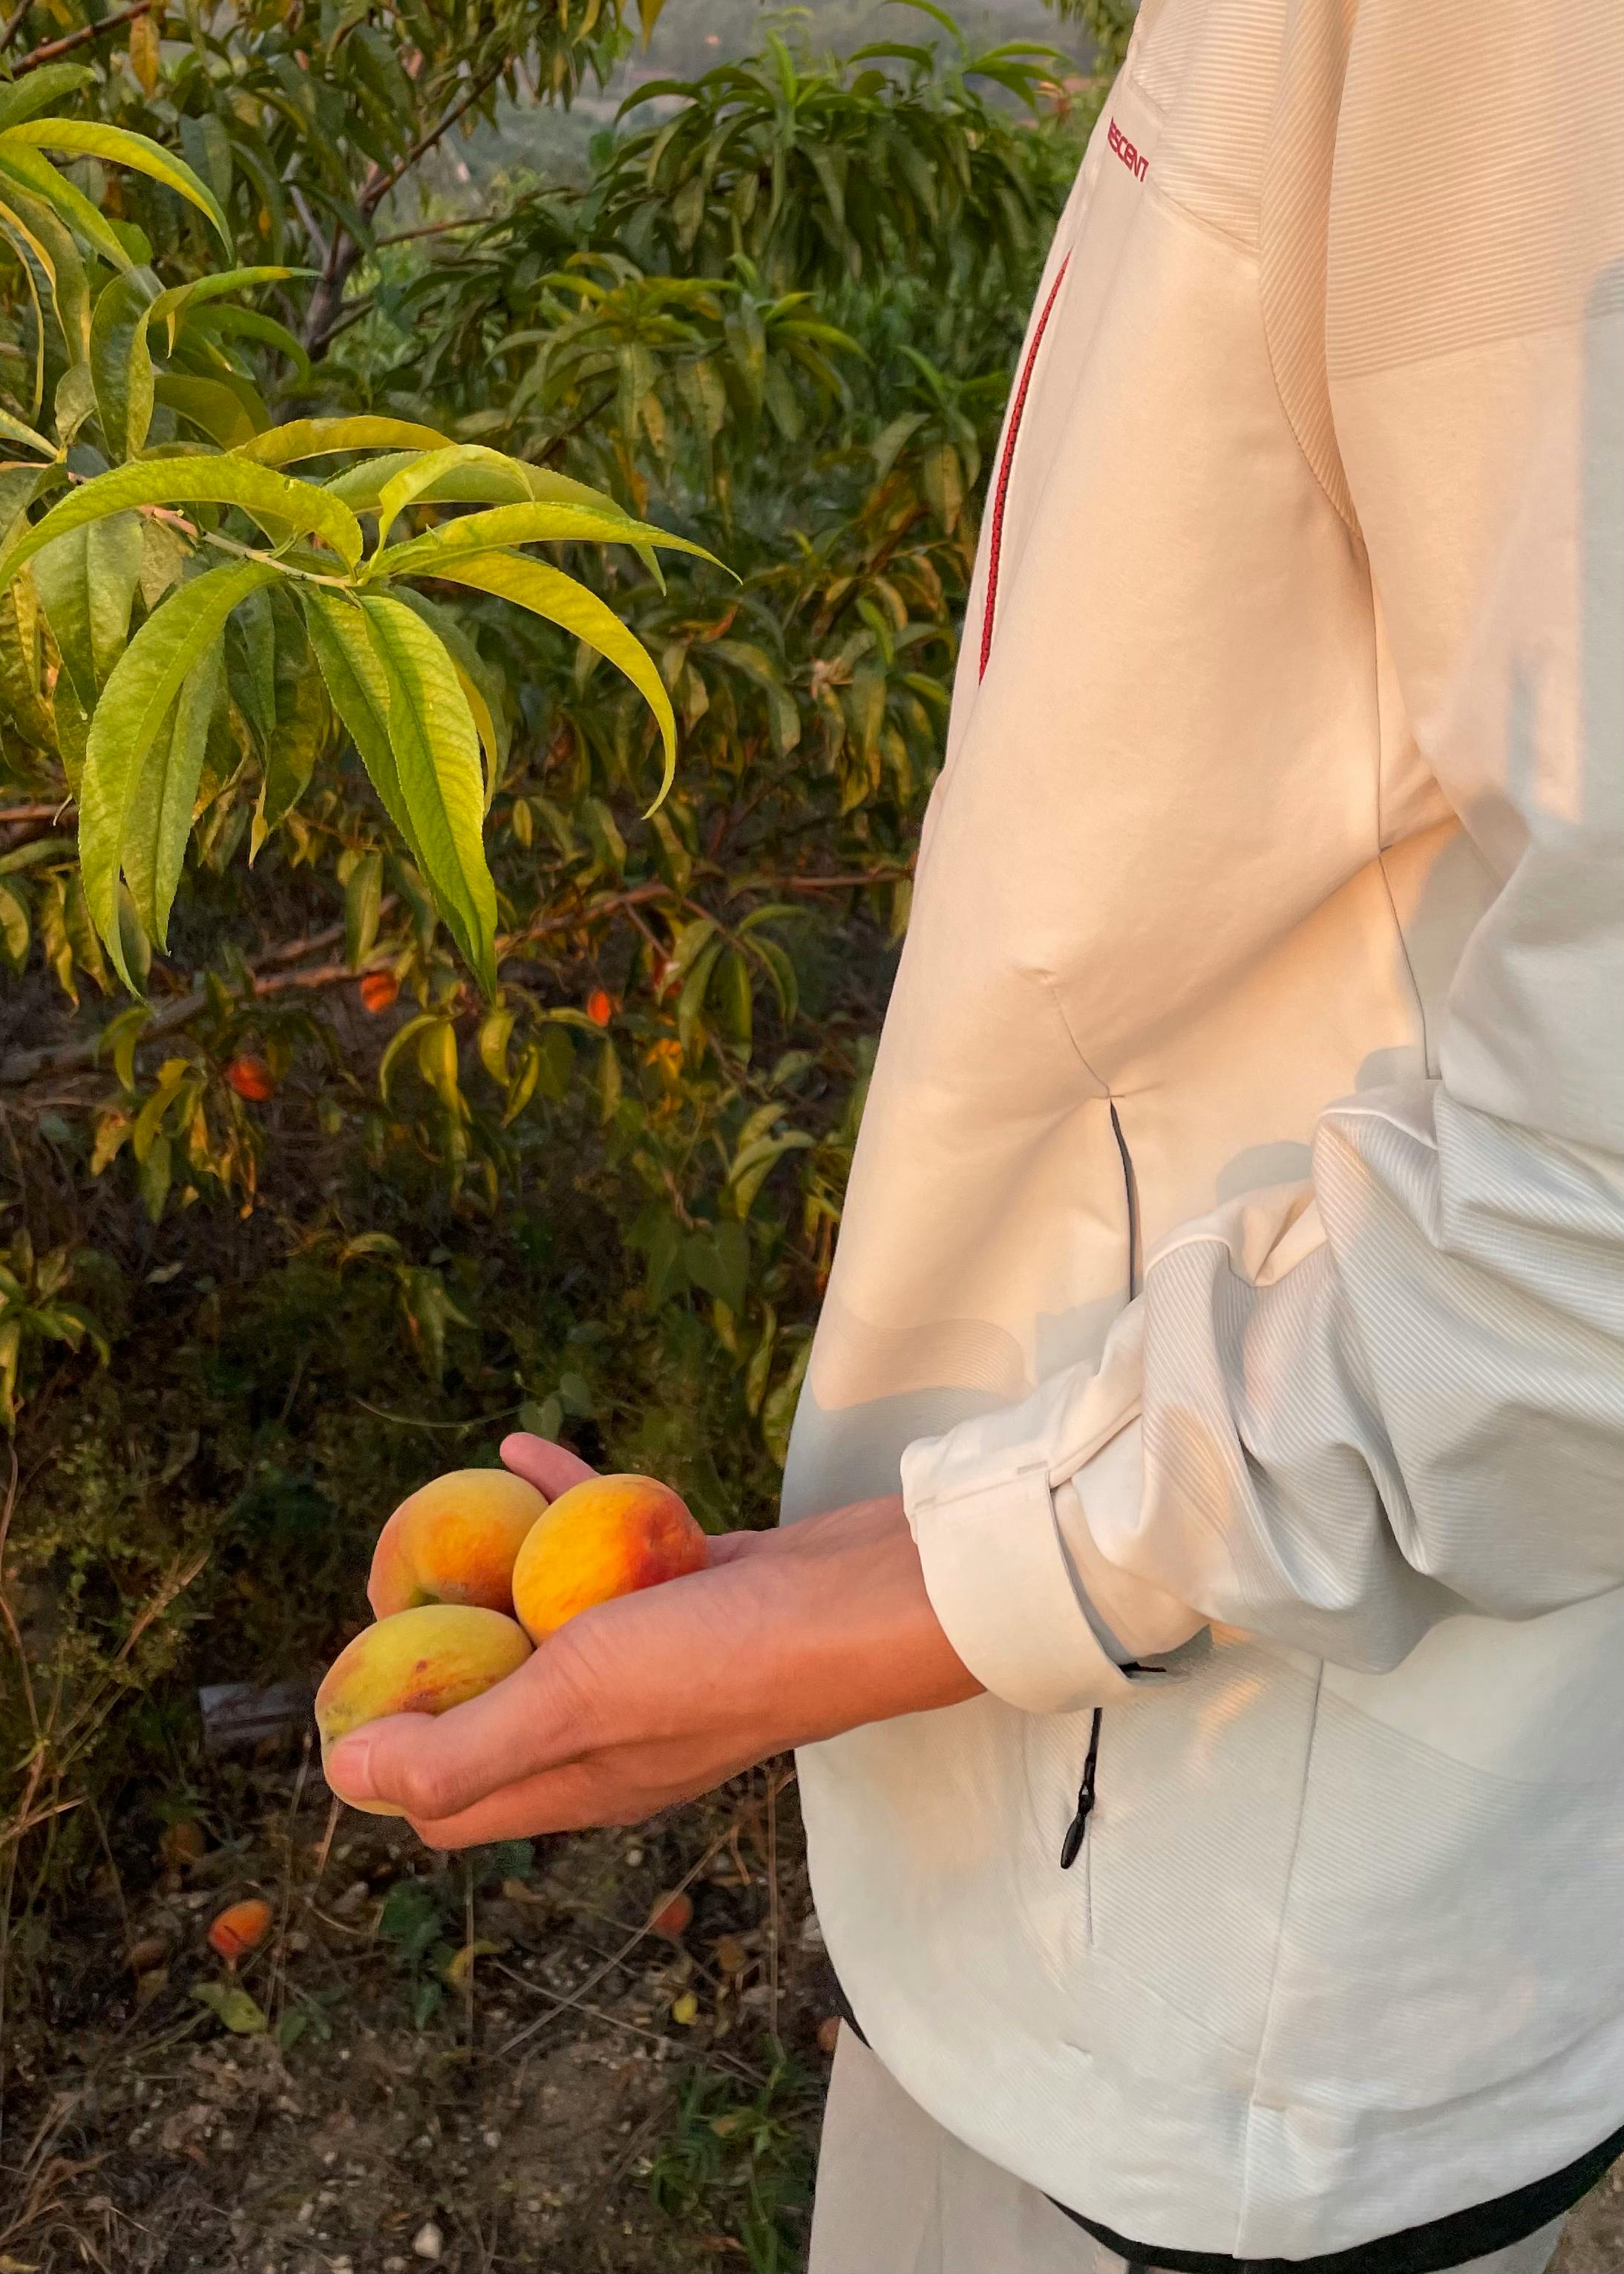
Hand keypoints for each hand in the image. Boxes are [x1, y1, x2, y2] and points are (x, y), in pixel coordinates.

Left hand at [323, 1433, 980, 1846]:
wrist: (868, 1600)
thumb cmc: (722, 1660)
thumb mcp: (573, 1702)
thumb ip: (461, 1748)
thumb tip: (343, 1775)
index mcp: (574, 1782)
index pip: (449, 1799)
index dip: (392, 1750)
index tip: (358, 1672)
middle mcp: (609, 1735)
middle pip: (491, 1703)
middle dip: (433, 1647)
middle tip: (398, 1576)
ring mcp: (656, 1665)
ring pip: (548, 1621)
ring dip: (494, 1570)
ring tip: (449, 1511)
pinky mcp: (692, 1596)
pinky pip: (605, 1553)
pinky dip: (561, 1507)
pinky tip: (521, 1449)